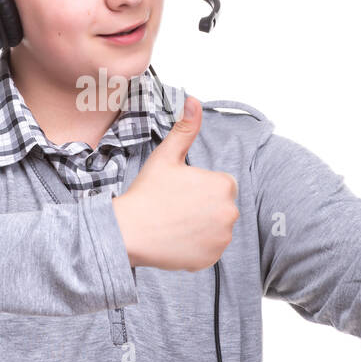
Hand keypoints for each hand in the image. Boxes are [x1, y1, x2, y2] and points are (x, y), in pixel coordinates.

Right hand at [111, 95, 239, 271]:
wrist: (130, 231)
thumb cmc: (147, 192)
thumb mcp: (166, 156)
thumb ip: (185, 129)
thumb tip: (194, 102)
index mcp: (223, 185)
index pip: (220, 185)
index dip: (199, 187)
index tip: (179, 192)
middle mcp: (230, 212)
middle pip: (220, 207)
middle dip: (203, 207)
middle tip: (175, 208)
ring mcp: (222, 239)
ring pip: (216, 229)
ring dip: (201, 227)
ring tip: (175, 224)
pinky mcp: (211, 259)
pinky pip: (209, 250)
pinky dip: (197, 247)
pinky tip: (176, 240)